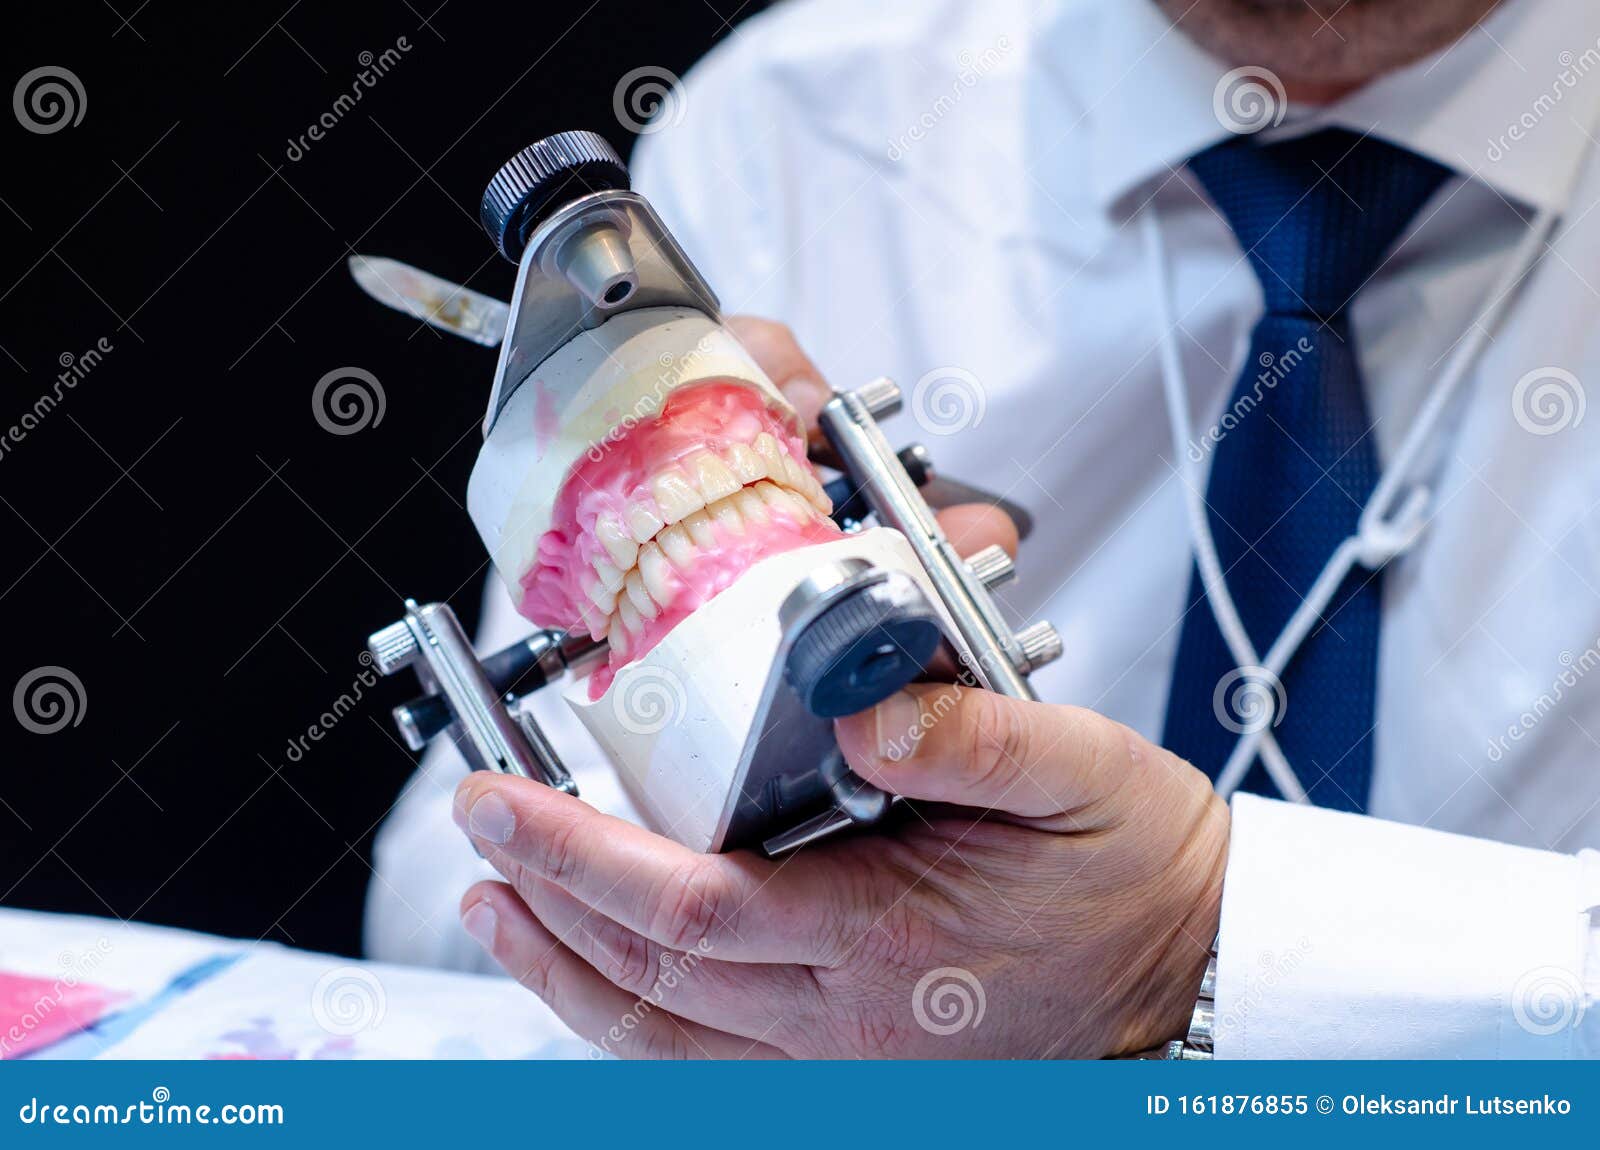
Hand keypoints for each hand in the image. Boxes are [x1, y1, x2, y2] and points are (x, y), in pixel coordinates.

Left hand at [450, 316, 1224, 1057]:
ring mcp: (846, 1055)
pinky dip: (638, 1021)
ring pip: (664, 1036)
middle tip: (477, 836)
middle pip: (650, 977)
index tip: (500, 801)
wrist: (1195, 971)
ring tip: (501, 912)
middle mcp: (848, 1015)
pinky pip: (714, 1062)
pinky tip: (603, 979)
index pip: (687, 905)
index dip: (575, 855)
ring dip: (566, 975)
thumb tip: (859, 701)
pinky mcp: (855, 1064)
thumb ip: (970, 735)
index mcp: (886, 934)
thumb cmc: (1139, 875)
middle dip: (544, 905)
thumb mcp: (1084, 774)